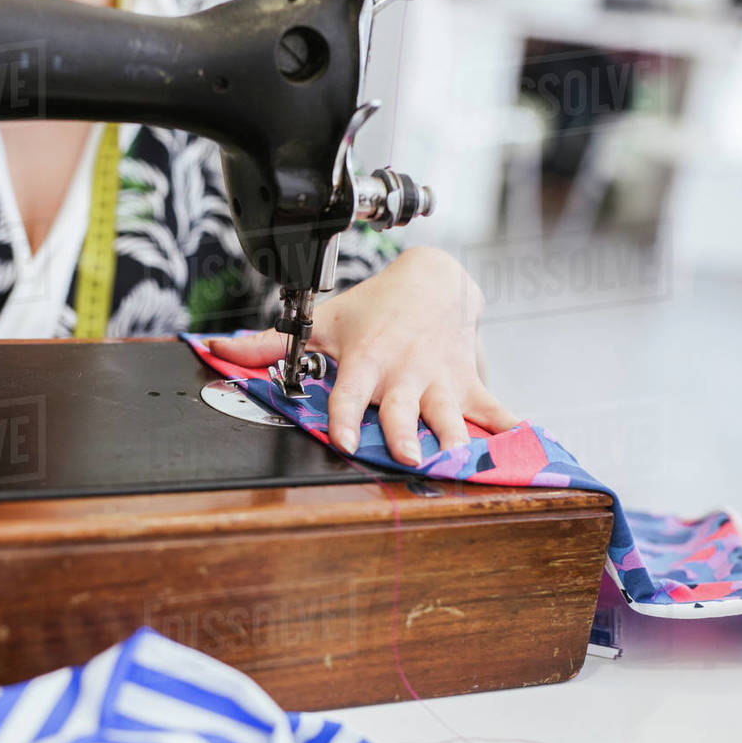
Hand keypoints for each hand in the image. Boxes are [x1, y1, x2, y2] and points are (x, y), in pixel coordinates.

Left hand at [209, 247, 519, 465]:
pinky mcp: (468, 382)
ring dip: (459, 439)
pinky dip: (510, 427)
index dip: (344, 416)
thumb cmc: (372, 308)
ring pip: (451, 416)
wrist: (433, 280)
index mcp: (366, 363)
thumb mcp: (321, 322)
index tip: (343, 440)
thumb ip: (268, 341)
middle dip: (408, 435)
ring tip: (467, 462)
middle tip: (413, 457)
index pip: (349, 393)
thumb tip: (215, 348)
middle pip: (404, 411)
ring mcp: (439, 380)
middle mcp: (403, 375)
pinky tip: (526, 447)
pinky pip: (494, 408)